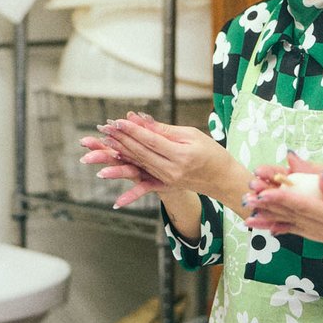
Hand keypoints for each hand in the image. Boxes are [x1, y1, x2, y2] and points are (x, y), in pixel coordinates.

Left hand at [84, 113, 229, 200]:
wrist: (222, 178)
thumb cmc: (210, 152)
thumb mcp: (191, 135)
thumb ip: (165, 130)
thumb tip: (141, 120)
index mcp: (180, 154)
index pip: (150, 140)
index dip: (132, 130)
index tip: (117, 121)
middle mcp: (172, 169)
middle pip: (140, 152)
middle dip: (120, 139)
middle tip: (104, 129)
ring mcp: (168, 180)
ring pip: (138, 166)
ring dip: (118, 158)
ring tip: (100, 151)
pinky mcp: (166, 186)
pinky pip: (146, 190)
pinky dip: (131, 195)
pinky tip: (117, 202)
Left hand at [243, 152, 322, 267]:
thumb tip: (319, 176)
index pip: (304, 206)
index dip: (282, 198)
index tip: (264, 191)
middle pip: (292, 215)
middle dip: (268, 205)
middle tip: (248, 195)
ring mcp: (321, 235)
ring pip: (290, 225)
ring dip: (268, 218)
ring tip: (248, 214)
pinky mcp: (320, 236)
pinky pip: (296, 231)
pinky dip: (279, 227)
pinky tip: (264, 226)